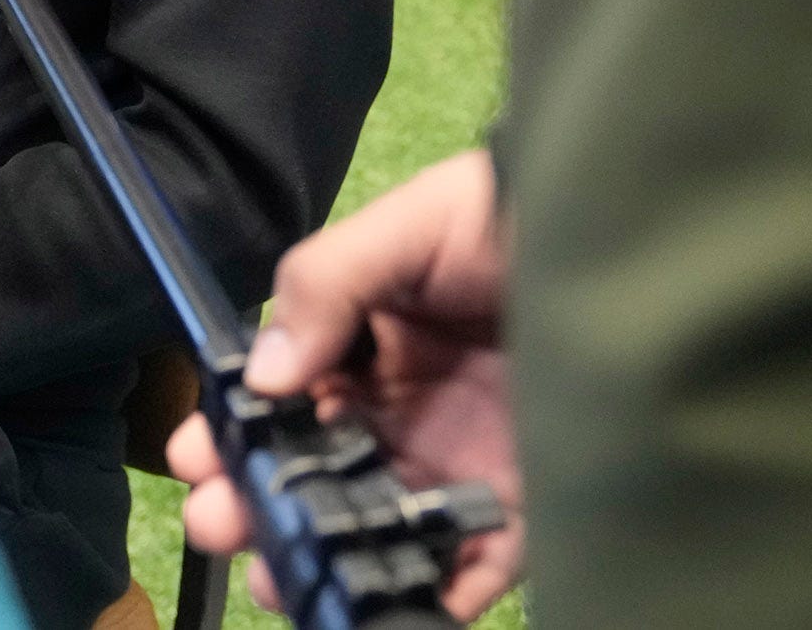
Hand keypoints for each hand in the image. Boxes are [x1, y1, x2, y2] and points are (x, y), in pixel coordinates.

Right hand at [167, 151, 523, 619]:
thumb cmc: (498, 219)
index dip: (233, 431)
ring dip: (327, 556)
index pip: (283, 400)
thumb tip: (265, 376)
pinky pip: (473, 562)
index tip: (193, 455)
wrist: (617, 231)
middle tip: (220, 523)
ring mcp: (457, 462)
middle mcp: (399, 412)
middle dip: (258, 505)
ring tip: (287, 579)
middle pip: (315, 473)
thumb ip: (324, 287)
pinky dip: (436, 593)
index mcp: (359, 347)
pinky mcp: (521, 503)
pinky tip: (393, 606)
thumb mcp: (402, 229)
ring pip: (377, 526)